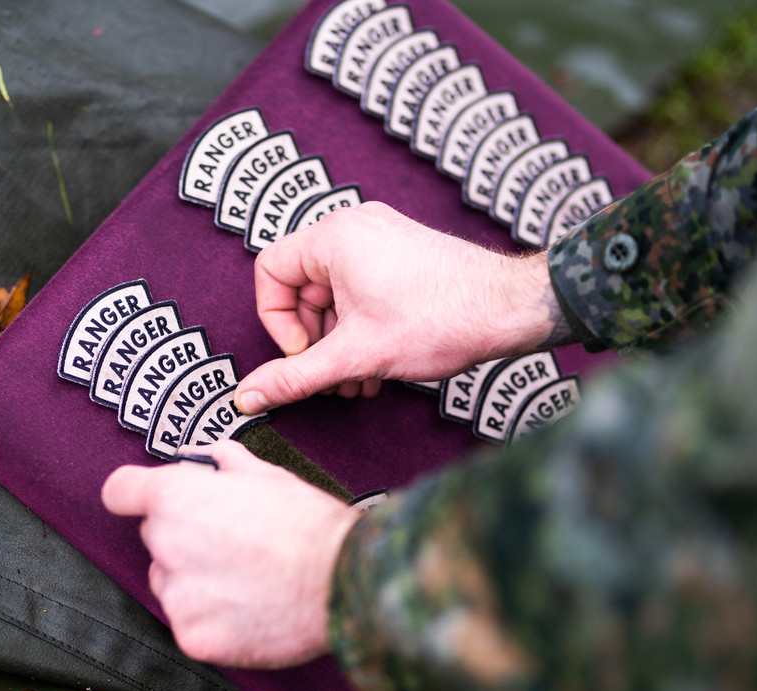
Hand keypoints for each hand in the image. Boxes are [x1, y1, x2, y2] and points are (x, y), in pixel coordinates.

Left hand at [101, 440, 359, 668]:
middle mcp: (166, 544)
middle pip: (154, 539)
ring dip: (194, 581)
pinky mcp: (192, 637)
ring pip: (169, 584)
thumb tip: (198, 458)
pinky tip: (249, 608)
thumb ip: (219, 462)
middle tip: (232, 543)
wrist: (342, 579)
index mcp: (176, 497)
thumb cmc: (308, 524)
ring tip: (246, 578)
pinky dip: (213, 620)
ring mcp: (177, 595)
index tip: (145, 501)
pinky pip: (189, 624)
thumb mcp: (265, 473)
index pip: (119, 491)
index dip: (134, 494)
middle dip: (182, 537)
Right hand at [237, 202, 561, 413]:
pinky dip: (360, 324)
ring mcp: (381, 237)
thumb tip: (246, 397)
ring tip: (359, 379)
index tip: (304, 353)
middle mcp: (355, 227)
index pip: (270, 272)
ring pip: (333, 293)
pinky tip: (378, 363)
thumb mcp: (354, 356)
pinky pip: (360, 287)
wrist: (510, 310)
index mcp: (334, 236)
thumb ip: (294, 377)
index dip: (277, 320)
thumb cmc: (440, 320)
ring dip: (338, 339)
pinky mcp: (401, 253)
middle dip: (314, 339)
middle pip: (301, 286)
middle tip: (333, 374)